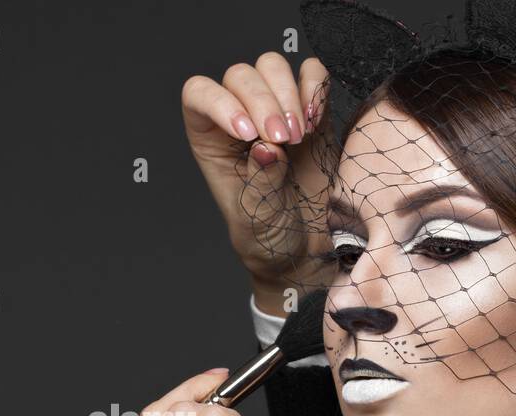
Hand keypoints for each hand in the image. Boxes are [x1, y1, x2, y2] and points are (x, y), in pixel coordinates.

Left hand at [181, 52, 334, 297]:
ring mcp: (275, 110)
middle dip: (264, 103)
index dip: (220, 103)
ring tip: (301, 136)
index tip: (247, 133)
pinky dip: (316, 88)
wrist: (306, 248)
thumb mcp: (256, 220)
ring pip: (272, 67)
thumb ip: (259, 184)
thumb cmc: (268, 237)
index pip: (199, 95)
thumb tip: (266, 150)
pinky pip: (311, 74)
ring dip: (288, 95)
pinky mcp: (311, 110)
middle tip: (285, 141)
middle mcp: (239, 118)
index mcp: (211, 141)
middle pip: (241, 76)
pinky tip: (316, 121)